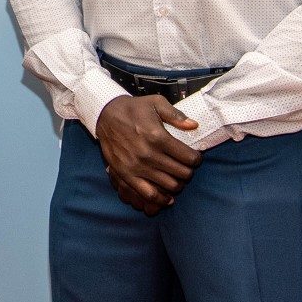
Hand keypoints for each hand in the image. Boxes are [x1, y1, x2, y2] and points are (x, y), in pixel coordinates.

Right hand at [94, 95, 201, 213]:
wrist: (105, 115)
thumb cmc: (133, 109)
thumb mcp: (155, 102)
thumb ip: (176, 115)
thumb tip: (194, 126)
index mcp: (158, 137)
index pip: (189, 158)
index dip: (196, 159)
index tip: (194, 157)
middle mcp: (148, 154)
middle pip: (182, 173)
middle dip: (189, 171)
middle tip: (185, 166)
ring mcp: (137, 167)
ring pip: (170, 185)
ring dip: (178, 183)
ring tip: (176, 176)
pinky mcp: (126, 175)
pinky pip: (149, 194)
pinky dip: (162, 199)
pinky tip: (167, 196)